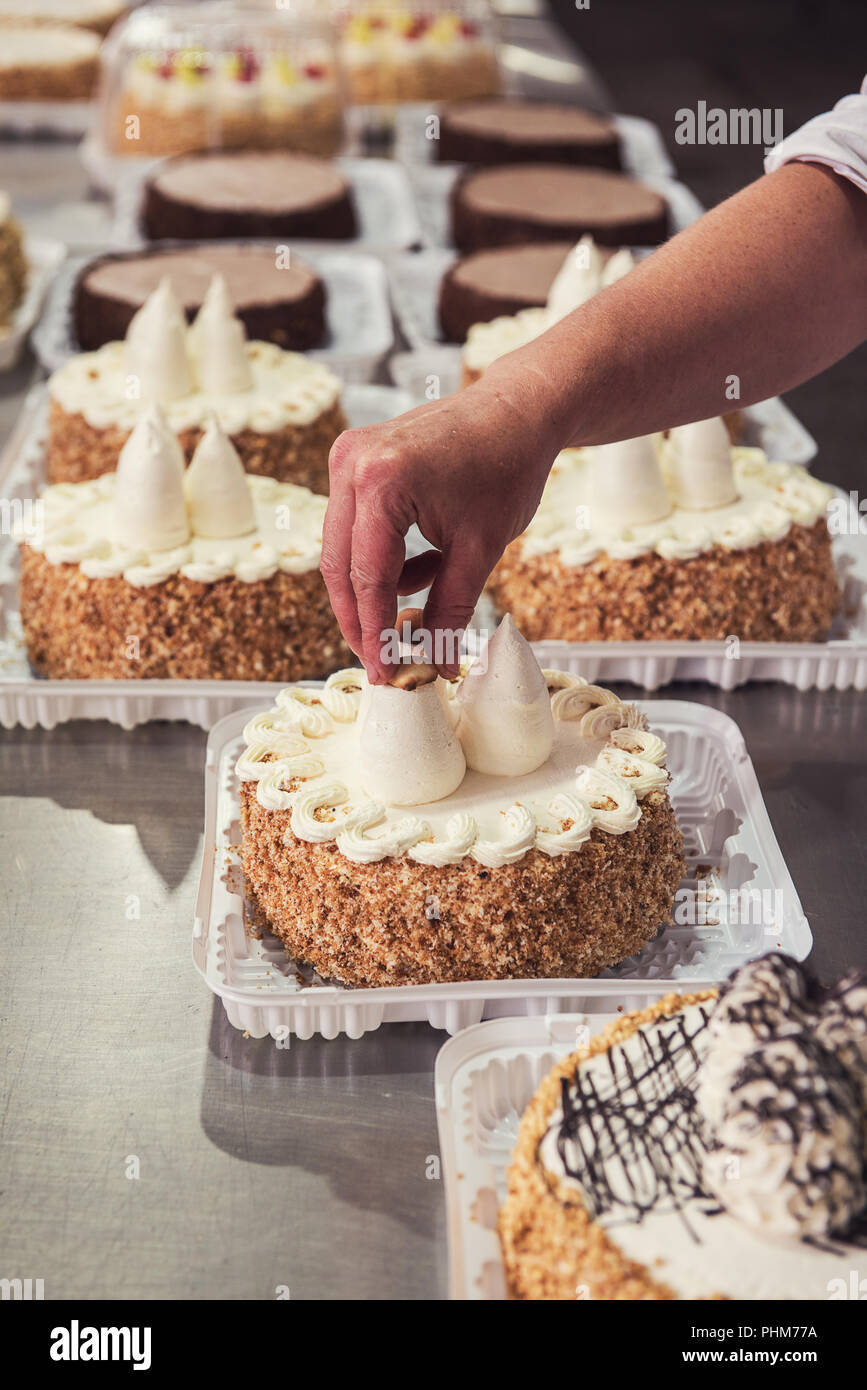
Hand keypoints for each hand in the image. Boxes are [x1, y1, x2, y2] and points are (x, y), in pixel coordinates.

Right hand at [320, 368, 558, 682]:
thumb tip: (433, 666)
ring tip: (418, 609)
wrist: (518, 410)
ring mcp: (347, 457)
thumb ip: (449, 610)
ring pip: (344, 548)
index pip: (367, 578)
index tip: (381, 674)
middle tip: (380, 661)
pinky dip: (383, 557)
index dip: (373, 634)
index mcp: (382, 483)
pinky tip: (425, 564)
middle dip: (360, 619)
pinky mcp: (354, 458)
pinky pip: (355, 525)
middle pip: (340, 565)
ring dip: (375, 588)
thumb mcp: (481, 550)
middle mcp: (351, 464)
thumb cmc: (508, 469)